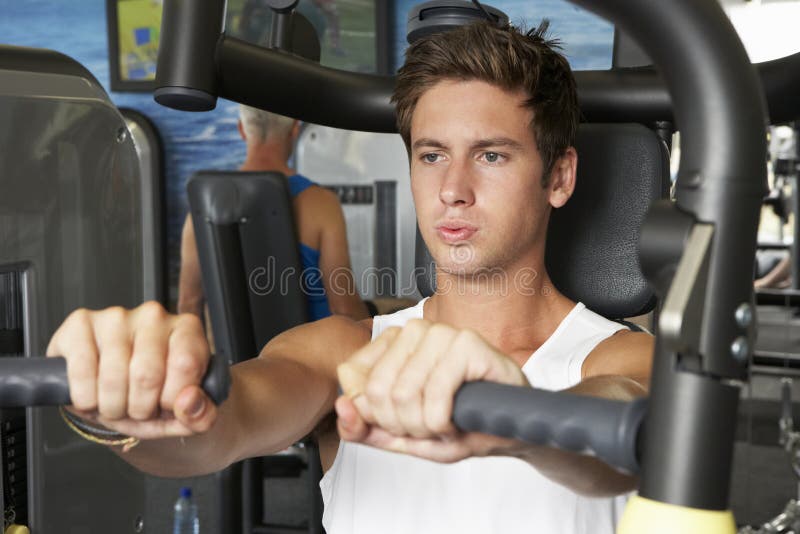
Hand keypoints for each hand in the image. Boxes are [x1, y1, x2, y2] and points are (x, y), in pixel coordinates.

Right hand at [46, 301, 217, 439]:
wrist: (113, 392)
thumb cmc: (152, 396)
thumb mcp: (183, 415)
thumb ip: (200, 415)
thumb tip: (189, 401)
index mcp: (187, 330)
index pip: (186, 365)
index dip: (173, 399)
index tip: (167, 405)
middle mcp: (154, 316)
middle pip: (147, 375)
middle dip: (140, 408)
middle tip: (138, 409)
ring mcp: (116, 317)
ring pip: (113, 378)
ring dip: (113, 407)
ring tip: (117, 403)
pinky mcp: (81, 323)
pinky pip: (81, 372)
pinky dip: (86, 399)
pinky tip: (93, 395)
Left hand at [335, 319, 528, 462]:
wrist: (511, 430)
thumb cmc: (460, 424)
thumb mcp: (403, 434)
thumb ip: (365, 427)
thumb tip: (342, 406)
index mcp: (394, 343)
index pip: (353, 378)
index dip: (375, 417)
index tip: (402, 424)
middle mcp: (416, 330)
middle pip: (377, 390)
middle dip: (401, 426)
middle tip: (428, 428)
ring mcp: (443, 333)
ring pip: (405, 394)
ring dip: (425, 427)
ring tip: (445, 425)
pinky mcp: (469, 344)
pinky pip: (435, 396)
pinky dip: (444, 424)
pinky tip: (458, 421)